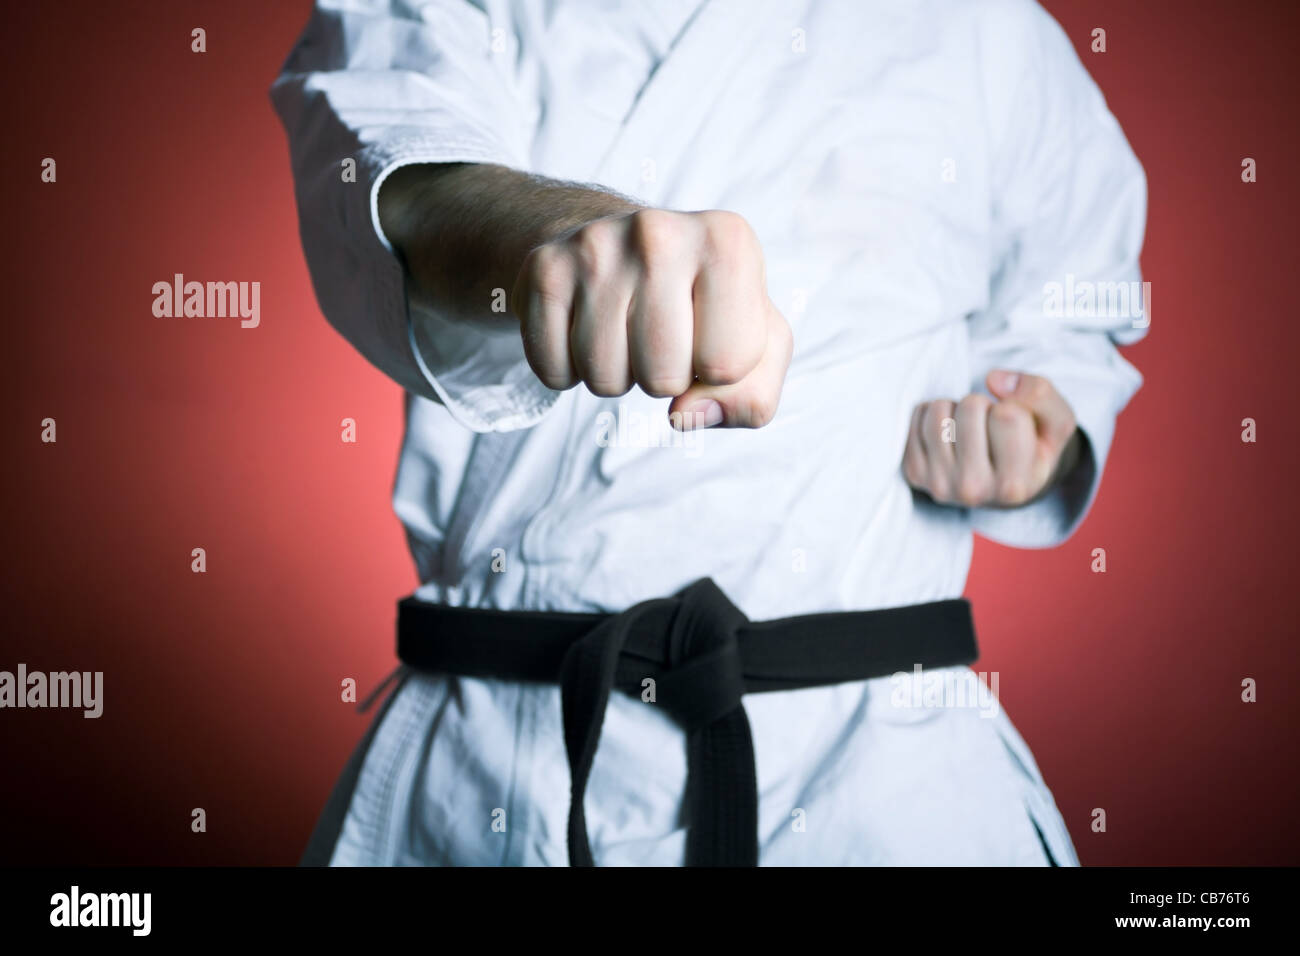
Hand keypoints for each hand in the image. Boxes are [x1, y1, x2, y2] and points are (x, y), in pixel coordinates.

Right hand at [511, 208, 792, 429]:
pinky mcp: (544, 268)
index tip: (706, 336)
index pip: (728, 364)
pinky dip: (569, 371)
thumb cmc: (701, 303)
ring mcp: (594, 246)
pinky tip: (584, 330)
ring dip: (616, 377)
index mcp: (728, 242)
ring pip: (605, 378)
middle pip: (663, 378)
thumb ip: (751, 397)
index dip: (716, 372)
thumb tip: (686, 415)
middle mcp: (659, 232)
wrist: (620, 246)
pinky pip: (554, 371)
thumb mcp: (756, 345)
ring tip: (624, 332)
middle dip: (663, 379)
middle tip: (660, 339)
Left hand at [902, 371, 1081, 506]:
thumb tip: (992, 379)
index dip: (1015, 407)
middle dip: (984, 405)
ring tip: (971, 429)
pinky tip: (951, 433)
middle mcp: (972, 491)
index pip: (1007, 415)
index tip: (1018, 427)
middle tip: (991, 428)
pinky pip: (918, 415)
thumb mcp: (1057, 422)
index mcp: (1013, 485)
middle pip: (970, 407)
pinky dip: (934, 413)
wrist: (1004, 483)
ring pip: (939, 410)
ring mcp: (938, 483)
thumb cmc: (1033, 447)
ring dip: (957, 408)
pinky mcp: (914, 472)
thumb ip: (1041, 394)